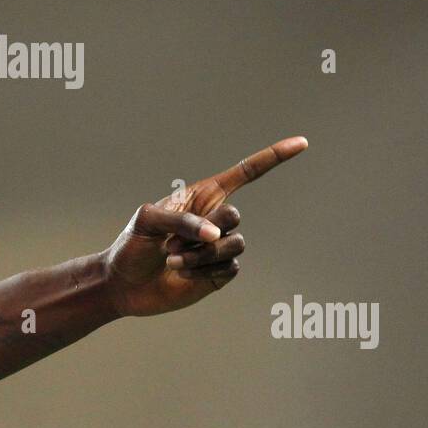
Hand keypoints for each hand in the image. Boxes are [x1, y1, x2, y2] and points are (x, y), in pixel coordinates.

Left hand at [101, 136, 307, 317]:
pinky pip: (229, 269)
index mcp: (203, 196)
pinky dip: (202, 271)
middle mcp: (215, 219)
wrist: (125, 285)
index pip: (246, 173)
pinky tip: (181, 274)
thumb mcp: (147, 220)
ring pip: (234, 245)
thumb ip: (182, 221)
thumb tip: (216, 235)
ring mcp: (220, 247)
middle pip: (235, 216)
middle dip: (204, 230)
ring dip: (199, 255)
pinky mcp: (220, 273)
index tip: (302, 143)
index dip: (274, 157)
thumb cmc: (131, 244)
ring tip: (172, 259)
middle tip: (171, 242)